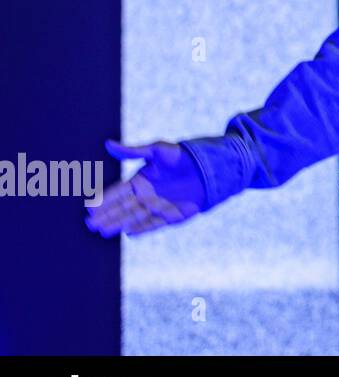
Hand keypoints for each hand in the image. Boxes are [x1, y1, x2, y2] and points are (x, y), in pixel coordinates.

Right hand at [85, 140, 206, 236]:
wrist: (209, 167)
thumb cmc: (181, 156)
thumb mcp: (156, 150)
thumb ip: (132, 151)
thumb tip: (107, 143)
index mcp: (141, 181)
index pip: (118, 192)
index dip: (104, 199)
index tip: (90, 207)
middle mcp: (147, 195)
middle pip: (123, 207)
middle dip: (106, 215)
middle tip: (90, 223)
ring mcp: (159, 206)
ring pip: (134, 217)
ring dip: (119, 223)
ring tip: (103, 230)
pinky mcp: (172, 215)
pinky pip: (154, 224)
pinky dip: (142, 228)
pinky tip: (129, 232)